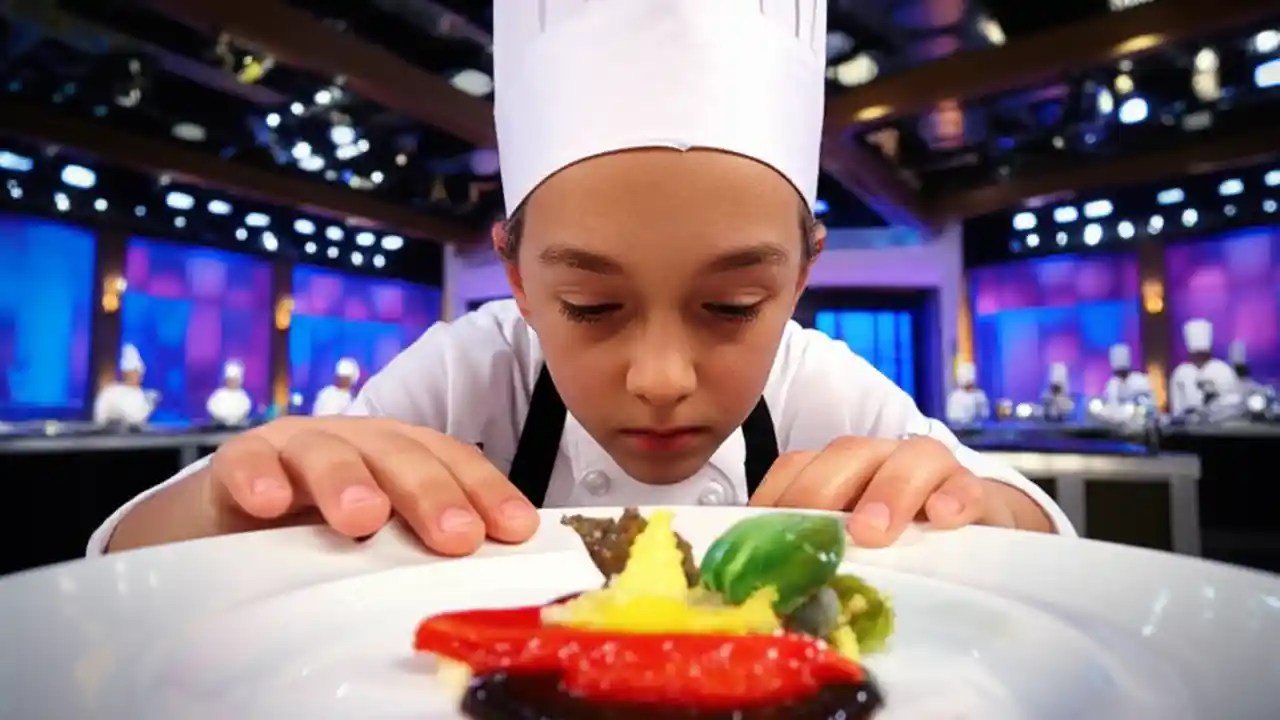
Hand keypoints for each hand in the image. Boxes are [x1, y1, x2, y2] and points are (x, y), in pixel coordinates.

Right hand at [204, 416, 538, 554]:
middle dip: (431, 492)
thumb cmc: (317, 534)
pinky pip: (244, 462)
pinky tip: (269, 504)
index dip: (485, 489)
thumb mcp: (378, 542)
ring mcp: (293, 447)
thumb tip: (488, 574)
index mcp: (396, 454)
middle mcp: (353, 441)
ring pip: (326, 452)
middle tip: (455, 536)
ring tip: (364, 518)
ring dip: (348, 481)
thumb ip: (420, 547)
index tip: (514, 530)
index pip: (450, 460)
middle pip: (398, 454)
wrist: (224, 527)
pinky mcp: (235, 463)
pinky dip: (258, 477)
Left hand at [749, 436, 1035, 546]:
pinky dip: (955, 497)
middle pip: (846, 456)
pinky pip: (967, 484)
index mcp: (835, 473)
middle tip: (817, 535)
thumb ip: (813, 555)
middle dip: (824, 490)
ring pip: (908, 459)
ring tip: (872, 533)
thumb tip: (765, 592)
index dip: (778, 496)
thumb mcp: (847, 550)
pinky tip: (944, 519)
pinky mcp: (975, 491)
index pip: (796, 466)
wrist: (973, 538)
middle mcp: (876, 462)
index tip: (762, 537)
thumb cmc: (893, 545)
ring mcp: (927, 472)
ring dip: (887, 492)